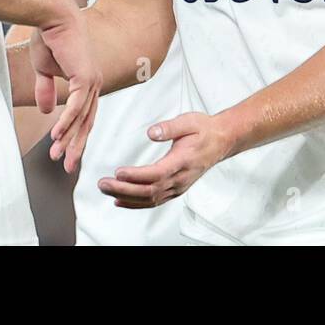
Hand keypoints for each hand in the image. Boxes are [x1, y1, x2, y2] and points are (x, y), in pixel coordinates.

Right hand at [29, 12, 100, 172]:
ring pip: (81, 118)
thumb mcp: (44, 69)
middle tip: (69, 167)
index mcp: (86, 81)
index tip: (64, 152)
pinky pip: (76, 107)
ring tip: (59, 157)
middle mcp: (93, 83)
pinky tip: (57, 137)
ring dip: (68, 139)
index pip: (83, 115)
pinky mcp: (84, 77)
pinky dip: (66, 123)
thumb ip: (46, 90)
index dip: (74, 134)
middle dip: (76, 146)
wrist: (51, 16)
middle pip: (86, 122)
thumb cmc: (48, 37)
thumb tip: (48, 112)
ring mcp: (91, 81)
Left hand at [97, 112, 233, 207]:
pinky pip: (154, 201)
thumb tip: (151, 132)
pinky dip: (136, 203)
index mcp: (182, 161)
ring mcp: (178, 186)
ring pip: (150, 199)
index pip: (156, 173)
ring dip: (126, 197)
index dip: (136, 176)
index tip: (118, 172)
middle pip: (149, 190)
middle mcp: (180, 178)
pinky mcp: (176, 189)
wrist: (221, 141)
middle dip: (124, 189)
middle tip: (103, 183)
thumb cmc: (204, 130)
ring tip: (106, 190)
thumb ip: (169, 127)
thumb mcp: (189, 121)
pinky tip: (120, 201)